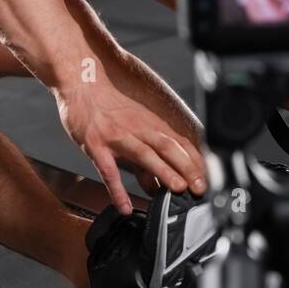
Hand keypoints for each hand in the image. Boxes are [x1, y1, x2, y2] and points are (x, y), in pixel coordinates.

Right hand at [55, 81, 207, 214]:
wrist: (80, 81)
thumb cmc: (106, 103)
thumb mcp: (132, 121)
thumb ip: (146, 148)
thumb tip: (159, 179)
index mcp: (148, 123)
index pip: (178, 142)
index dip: (195, 160)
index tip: (208, 177)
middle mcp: (136, 128)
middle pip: (168, 147)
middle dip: (187, 168)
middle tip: (199, 187)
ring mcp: (116, 136)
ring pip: (144, 155)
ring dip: (163, 172)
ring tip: (177, 189)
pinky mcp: (95, 145)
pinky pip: (108, 170)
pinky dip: (117, 190)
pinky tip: (124, 206)